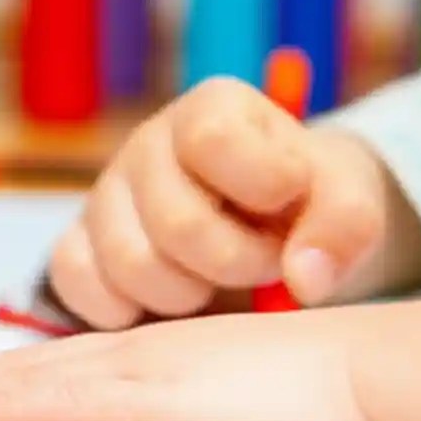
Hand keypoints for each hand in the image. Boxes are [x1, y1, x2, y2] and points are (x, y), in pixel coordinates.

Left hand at [0, 305, 407, 420]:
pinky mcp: (153, 395)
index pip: (46, 375)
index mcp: (142, 361)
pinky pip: (56, 403)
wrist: (370, 370)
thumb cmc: (307, 397)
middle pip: (19, 376)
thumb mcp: (218, 408)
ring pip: (21, 385)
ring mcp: (135, 370)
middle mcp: (125, 357)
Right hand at [48, 77, 420, 329]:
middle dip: (234, 264)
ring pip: (128, 263)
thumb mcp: (345, 201)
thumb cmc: (299, 205)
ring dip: (184, 296)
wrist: (261, 226)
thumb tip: (303, 279)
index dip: (260, 186)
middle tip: (262, 266)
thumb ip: (344, 226)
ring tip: (213, 285)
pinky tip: (161, 304)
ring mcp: (102, 197)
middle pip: (177, 223)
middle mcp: (146, 145)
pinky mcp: (74, 245)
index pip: (213, 140)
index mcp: (212, 111)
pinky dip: (122, 310)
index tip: (286, 206)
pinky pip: (77, 283)